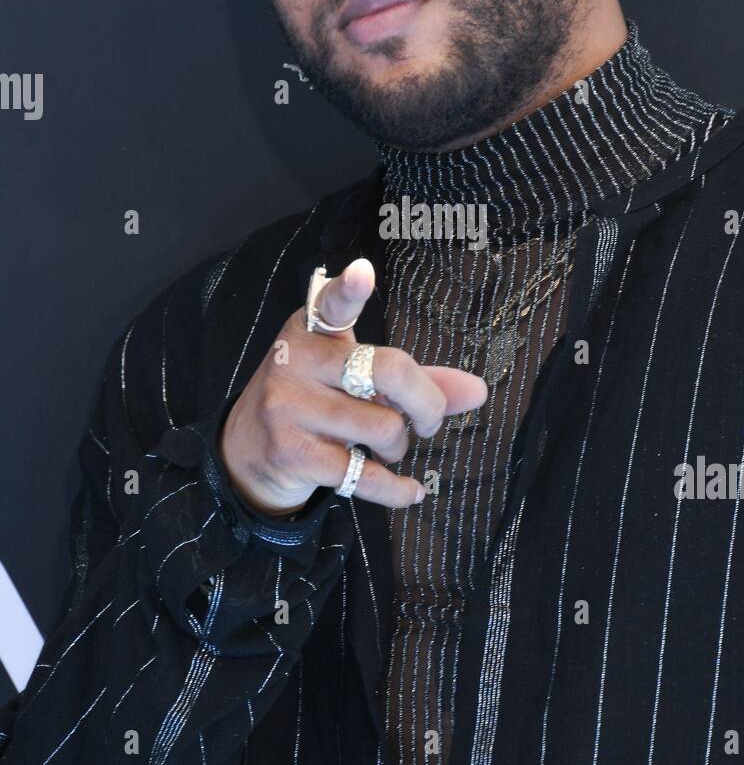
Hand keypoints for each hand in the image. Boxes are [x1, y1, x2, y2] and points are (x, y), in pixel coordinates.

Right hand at [219, 257, 487, 515]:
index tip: (364, 273)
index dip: (350, 290)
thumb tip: (477, 392)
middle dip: (426, 403)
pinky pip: (364, 475)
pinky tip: (411, 491)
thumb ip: (415, 380)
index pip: (332, 304)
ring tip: (388, 447)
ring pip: (384, 427)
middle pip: (388, 371)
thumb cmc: (314, 401)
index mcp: (311, 330)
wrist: (245, 450)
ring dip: (399, 446)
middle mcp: (296, 361)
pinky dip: (397, 489)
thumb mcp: (350, 378)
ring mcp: (290, 408)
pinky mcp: (292, 453)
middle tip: (428, 420)